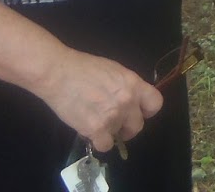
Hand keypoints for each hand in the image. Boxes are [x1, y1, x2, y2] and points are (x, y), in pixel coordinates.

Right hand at [41, 48, 163, 153]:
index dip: (146, 111)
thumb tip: (131, 101)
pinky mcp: (97, 129)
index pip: (155, 103)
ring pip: (118, 136)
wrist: (58, 73)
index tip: (137, 112)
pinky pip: (105, 145)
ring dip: (108, 132)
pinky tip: (89, 131)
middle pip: (138, 125)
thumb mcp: (113, 70)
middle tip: (114, 123)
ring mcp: (113, 116)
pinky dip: (98, 141)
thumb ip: (126, 86)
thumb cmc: (83, 68)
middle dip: (127, 127)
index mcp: (133, 83)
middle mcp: (127, 101)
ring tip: (94, 119)